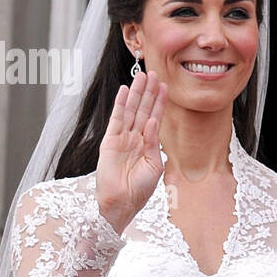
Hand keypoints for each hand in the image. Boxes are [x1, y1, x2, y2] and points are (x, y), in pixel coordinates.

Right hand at [96, 70, 167, 234]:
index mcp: (147, 145)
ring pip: (131, 110)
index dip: (160, 102)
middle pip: (143, 110)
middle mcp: (135, 138)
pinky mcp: (110, 141)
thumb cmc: (139, 190)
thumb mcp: (154, 166)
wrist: (121, 203)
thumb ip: (154, 144)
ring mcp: (122, 138)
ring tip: (142, 76)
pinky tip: (124, 91)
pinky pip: (116, 119)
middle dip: (149, 92)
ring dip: (137, 93)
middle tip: (155, 73)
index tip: (166, 86)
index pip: (155, 118)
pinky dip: (120, 104)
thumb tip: (153, 123)